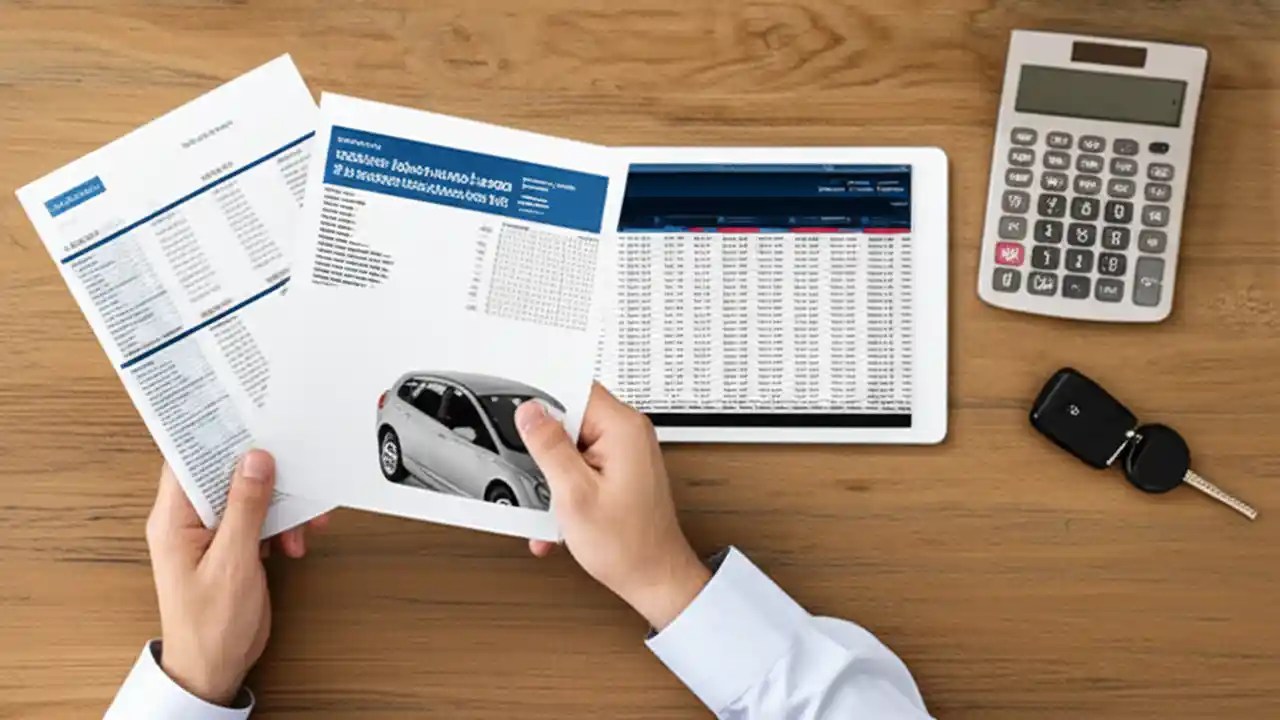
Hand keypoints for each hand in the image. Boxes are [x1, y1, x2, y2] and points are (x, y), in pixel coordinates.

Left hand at [145, 450, 328, 704]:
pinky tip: (293, 542)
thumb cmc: (211, 626)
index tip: (250, 422)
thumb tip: (255, 461)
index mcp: (173, 520)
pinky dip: (280, 526)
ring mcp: (211, 534)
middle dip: (264, 477)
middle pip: (225, 475)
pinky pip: (257, 519)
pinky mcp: (231, 546)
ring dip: (279, 506)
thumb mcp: (233, 562)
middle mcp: (188, 521)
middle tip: (292, 475)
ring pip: (248, 496)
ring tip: (299, 526)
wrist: (214, 668)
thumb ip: (245, 508)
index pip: (188, 459)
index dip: (216, 437)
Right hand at [517, 384, 709, 629]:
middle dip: (546, 448)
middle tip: (540, 475)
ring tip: (555, 503)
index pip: (575, 388)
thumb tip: (530, 412)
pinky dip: (567, 488)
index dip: (543, 403)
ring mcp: (626, 452)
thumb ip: (549, 447)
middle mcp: (629, 434)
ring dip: (554, 475)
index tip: (522, 422)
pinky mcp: (621, 470)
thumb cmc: (628, 545)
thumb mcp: (574, 494)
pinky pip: (583, 465)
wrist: (655, 578)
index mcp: (622, 428)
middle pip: (570, 418)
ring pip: (572, 445)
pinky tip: (562, 516)